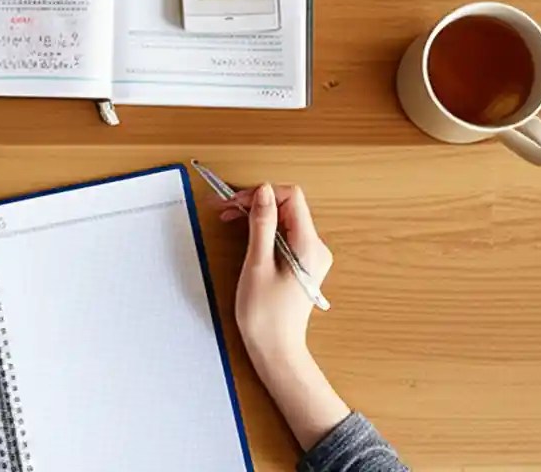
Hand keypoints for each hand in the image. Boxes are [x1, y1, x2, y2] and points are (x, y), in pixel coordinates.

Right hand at [221, 183, 347, 449]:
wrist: (276, 350)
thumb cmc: (264, 314)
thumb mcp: (257, 264)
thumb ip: (261, 225)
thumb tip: (263, 191)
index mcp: (308, 245)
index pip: (291, 198)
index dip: (262, 194)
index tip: (235, 203)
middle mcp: (315, 247)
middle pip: (288, 207)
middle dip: (256, 203)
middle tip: (225, 209)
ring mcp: (310, 256)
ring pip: (284, 220)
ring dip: (257, 215)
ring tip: (229, 219)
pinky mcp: (302, 263)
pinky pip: (284, 235)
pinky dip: (263, 230)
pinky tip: (245, 235)